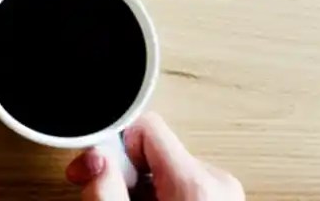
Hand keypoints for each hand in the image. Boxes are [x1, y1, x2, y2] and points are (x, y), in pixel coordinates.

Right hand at [66, 113, 243, 200]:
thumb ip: (106, 188)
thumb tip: (94, 160)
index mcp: (196, 182)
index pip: (145, 126)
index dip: (112, 143)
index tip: (94, 161)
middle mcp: (217, 181)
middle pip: (152, 148)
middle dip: (123, 169)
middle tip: (102, 189)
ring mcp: (224, 192)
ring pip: (165, 166)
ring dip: (141, 184)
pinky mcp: (223, 200)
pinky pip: (182, 182)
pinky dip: (161, 193)